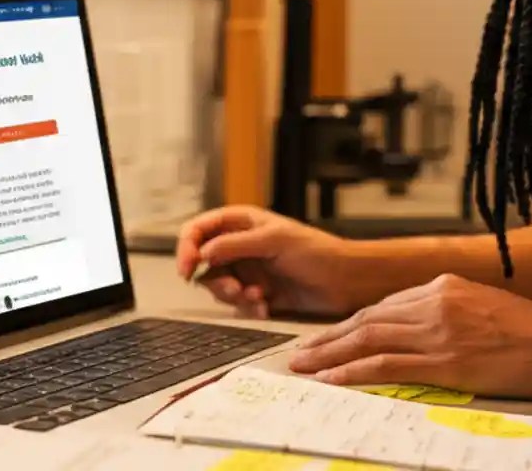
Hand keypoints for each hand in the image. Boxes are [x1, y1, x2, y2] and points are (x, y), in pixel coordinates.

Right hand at [176, 206, 363, 318]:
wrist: (346, 281)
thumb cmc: (317, 252)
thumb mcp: (274, 241)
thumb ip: (235, 244)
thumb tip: (202, 252)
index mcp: (241, 222)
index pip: (198, 230)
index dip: (186, 247)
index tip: (187, 269)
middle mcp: (239, 245)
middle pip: (203, 263)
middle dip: (216, 281)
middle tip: (235, 290)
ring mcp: (248, 270)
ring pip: (218, 286)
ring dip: (234, 296)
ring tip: (257, 298)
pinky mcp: (257, 293)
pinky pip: (237, 304)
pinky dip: (248, 307)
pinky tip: (266, 307)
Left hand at [288, 274, 531, 398]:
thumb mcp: (483, 305)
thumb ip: (447, 310)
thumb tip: (415, 325)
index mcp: (443, 285)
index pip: (383, 306)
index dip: (349, 324)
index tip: (327, 337)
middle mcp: (434, 302)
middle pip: (366, 319)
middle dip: (328, 338)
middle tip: (299, 352)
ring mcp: (438, 331)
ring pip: (368, 340)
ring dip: (330, 354)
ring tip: (303, 366)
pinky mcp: (446, 361)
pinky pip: (387, 366)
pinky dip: (354, 372)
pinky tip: (333, 380)